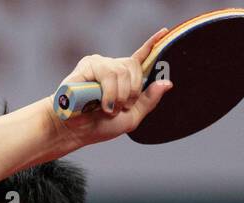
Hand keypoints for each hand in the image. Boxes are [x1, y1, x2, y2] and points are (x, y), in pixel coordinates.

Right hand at [50, 28, 174, 145]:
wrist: (76, 131)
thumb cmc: (100, 125)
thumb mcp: (131, 117)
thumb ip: (149, 100)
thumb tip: (168, 83)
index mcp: (123, 78)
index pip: (139, 58)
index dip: (151, 45)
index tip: (164, 31)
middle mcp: (111, 67)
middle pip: (133, 68)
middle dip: (131, 93)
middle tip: (118, 108)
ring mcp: (99, 64)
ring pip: (120, 72)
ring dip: (117, 96)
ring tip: (106, 109)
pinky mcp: (87, 65)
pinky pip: (106, 74)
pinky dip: (107, 92)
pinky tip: (97, 102)